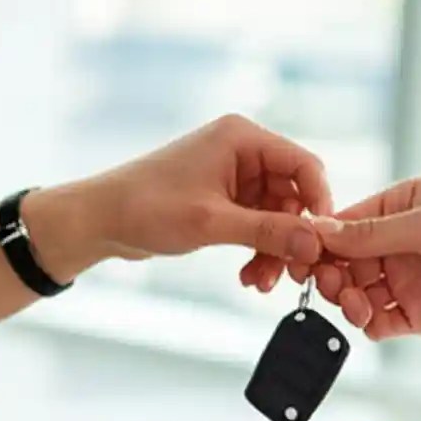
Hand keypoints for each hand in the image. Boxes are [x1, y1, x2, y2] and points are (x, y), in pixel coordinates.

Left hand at [28, 115, 331, 291]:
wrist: (98, 220)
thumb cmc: (145, 207)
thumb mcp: (212, 222)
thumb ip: (267, 232)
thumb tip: (314, 244)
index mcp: (241, 137)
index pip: (304, 165)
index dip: (319, 204)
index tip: (322, 243)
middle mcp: (241, 151)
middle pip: (293, 195)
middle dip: (292, 237)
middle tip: (290, 275)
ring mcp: (232, 176)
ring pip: (277, 216)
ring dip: (274, 250)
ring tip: (260, 283)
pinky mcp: (222, 199)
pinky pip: (257, 225)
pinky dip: (257, 250)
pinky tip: (248, 276)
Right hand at [295, 177, 420, 341]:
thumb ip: (373, 232)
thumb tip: (322, 230)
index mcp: (407, 203)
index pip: (350, 220)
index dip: (324, 239)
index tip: (305, 256)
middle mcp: (404, 240)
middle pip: (347, 259)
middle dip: (333, 273)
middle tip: (332, 286)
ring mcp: (410, 278)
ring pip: (358, 291)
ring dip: (348, 300)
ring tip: (356, 308)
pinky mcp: (419, 314)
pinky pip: (379, 320)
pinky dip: (368, 323)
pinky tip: (371, 322)